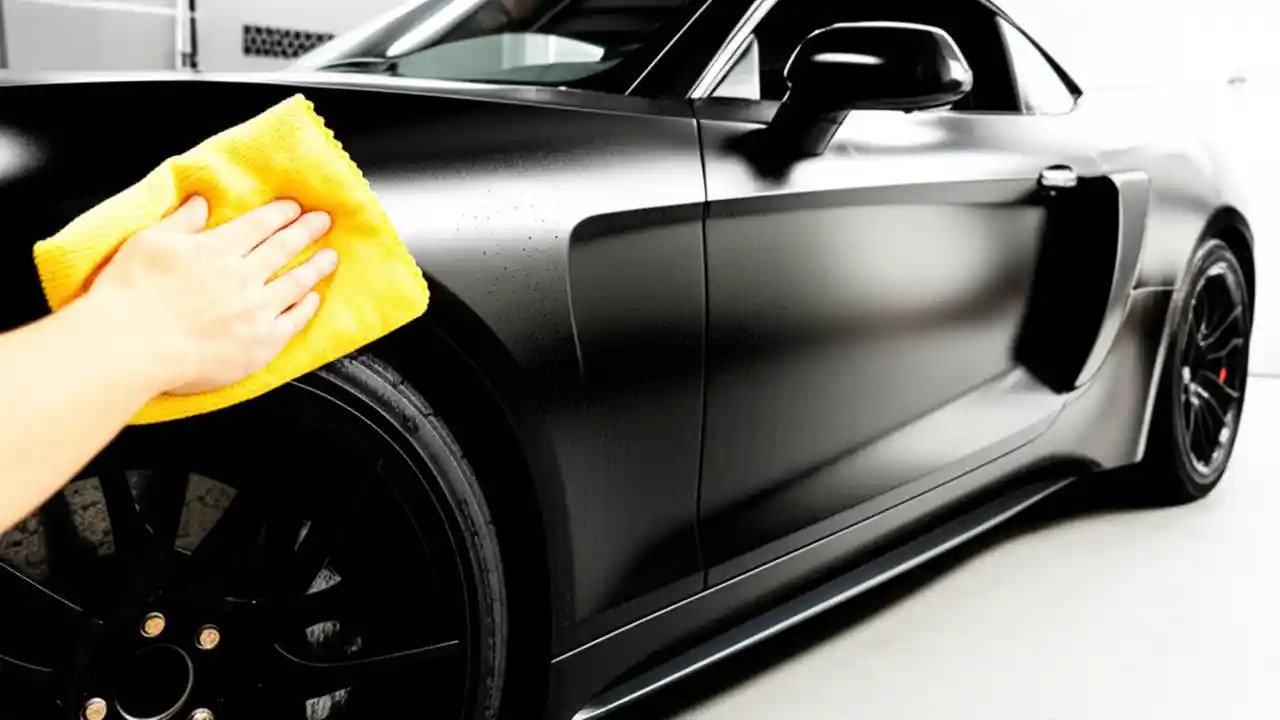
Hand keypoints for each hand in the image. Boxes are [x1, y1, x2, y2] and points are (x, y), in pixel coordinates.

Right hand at [85, 195, 337, 394]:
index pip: (258, 225)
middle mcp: (242, 276)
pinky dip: (307, 307)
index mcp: (217, 249)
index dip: (280, 214)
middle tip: (323, 221)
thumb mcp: (148, 242)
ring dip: (316, 266)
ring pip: (296, 282)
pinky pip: (293, 321)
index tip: (295, 208)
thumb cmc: (130, 295)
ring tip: (331, 257)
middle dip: (307, 230)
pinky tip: (313, 299)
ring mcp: (256, 310)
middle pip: (283, 247)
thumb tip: (200, 203)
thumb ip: (180, 222)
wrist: (132, 345)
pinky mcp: (261, 343)